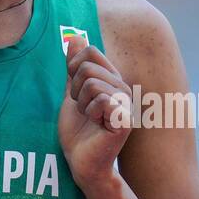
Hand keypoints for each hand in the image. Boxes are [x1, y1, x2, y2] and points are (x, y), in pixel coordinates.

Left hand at [58, 35, 132, 188]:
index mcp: (112, 79)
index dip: (73, 70)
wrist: (82, 162)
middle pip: (88, 67)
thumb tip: (75, 36)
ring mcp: (127, 103)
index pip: (90, 52)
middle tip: (83, 109)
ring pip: (92, 83)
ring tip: (90, 119)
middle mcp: (123, 87)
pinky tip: (97, 126)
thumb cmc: (78, 132)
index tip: (76, 93)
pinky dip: (90, 114)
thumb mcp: (71, 94)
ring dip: (82, 104)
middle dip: (75, 90)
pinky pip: (100, 100)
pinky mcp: (125, 119)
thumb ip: (74, 68)